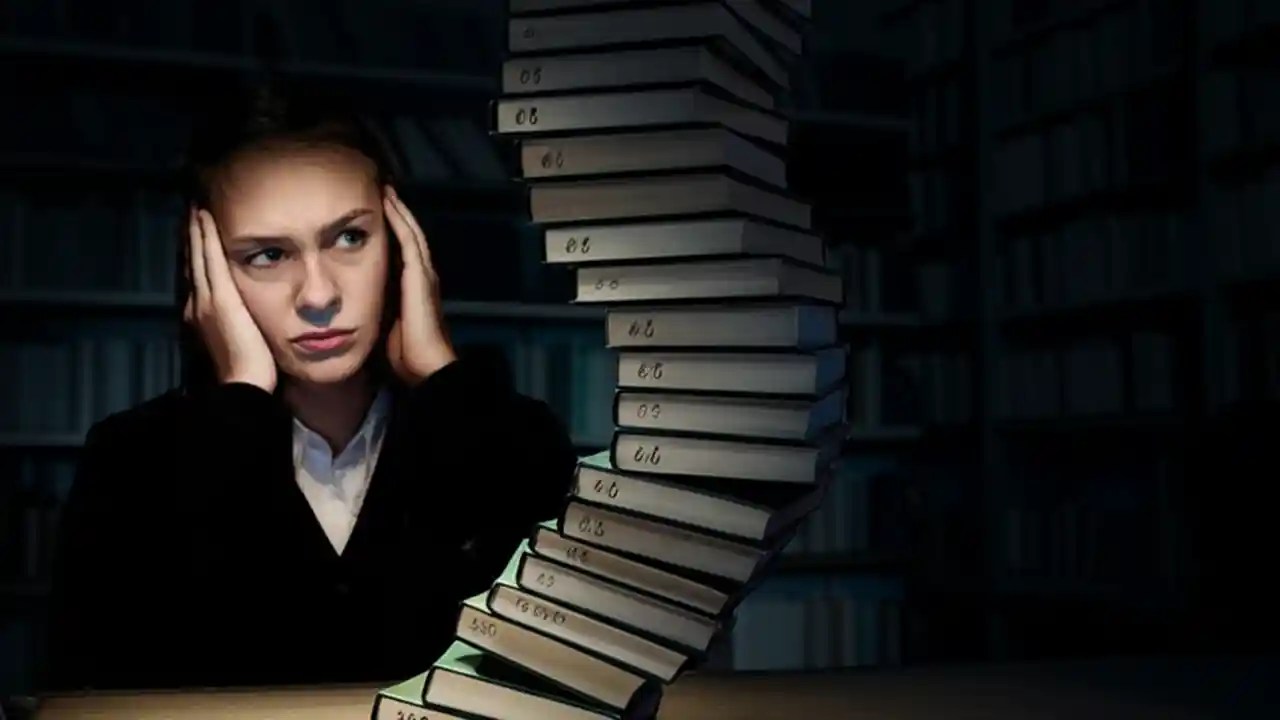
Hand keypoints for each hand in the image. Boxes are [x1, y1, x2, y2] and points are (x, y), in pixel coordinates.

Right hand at [183, 207, 276, 392]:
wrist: (244, 384)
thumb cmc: (249, 368)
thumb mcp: (239, 338)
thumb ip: (237, 321)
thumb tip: (244, 310)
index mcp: (200, 313)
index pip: (198, 275)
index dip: (196, 253)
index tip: (196, 233)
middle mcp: (198, 303)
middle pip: (192, 261)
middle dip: (191, 236)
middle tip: (191, 211)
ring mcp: (206, 300)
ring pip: (198, 256)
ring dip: (196, 230)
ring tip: (196, 208)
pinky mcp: (220, 299)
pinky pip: (210, 259)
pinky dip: (206, 237)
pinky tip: (205, 218)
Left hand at [383, 186, 456, 384]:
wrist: (426, 365)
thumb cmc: (407, 352)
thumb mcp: (387, 323)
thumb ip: (378, 307)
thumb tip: (353, 301)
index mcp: (415, 286)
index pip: (404, 249)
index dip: (394, 228)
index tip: (376, 211)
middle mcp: (423, 274)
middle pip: (410, 234)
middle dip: (397, 212)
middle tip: (382, 188)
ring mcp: (424, 272)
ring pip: (411, 231)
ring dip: (398, 208)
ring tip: (385, 188)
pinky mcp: (420, 274)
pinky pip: (409, 239)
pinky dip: (400, 219)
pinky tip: (389, 202)